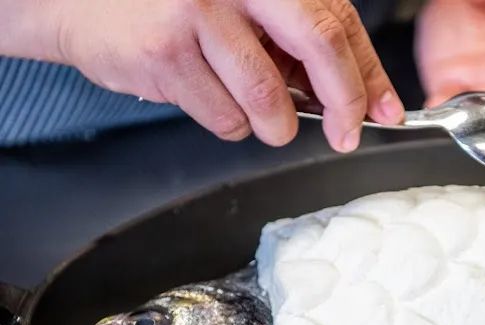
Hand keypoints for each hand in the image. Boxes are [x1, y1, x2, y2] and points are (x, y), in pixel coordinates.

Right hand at [25, 0, 404, 149]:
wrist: (81, 2)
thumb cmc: (173, 9)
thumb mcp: (244, 11)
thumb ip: (295, 43)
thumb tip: (356, 98)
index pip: (338, 19)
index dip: (369, 73)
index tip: (385, 110)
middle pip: (320, 44)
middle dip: (344, 103)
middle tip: (347, 135)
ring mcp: (200, 11)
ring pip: (270, 100)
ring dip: (274, 126)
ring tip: (256, 113)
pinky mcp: (166, 51)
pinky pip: (225, 118)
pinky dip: (229, 123)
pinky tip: (206, 95)